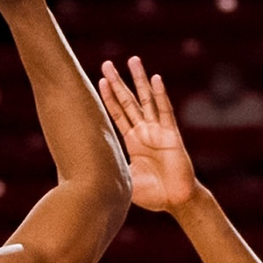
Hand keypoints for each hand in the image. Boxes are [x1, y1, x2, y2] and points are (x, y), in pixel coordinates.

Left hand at [98, 56, 200, 212]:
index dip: (109, 97)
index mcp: (132, 141)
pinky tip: (156, 79)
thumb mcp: (124, 180)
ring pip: (147, 100)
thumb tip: (86, 172)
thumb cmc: (152, 194)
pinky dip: (161, 95)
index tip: (100, 80)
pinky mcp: (171, 135)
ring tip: (133, 60)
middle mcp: (144, 131)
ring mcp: (158, 131)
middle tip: (107, 63)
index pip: (118, 114)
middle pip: (129, 101)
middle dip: (118, 82)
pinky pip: (165, 111)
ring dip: (140, 80)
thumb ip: (111, 170)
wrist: (176, 201)